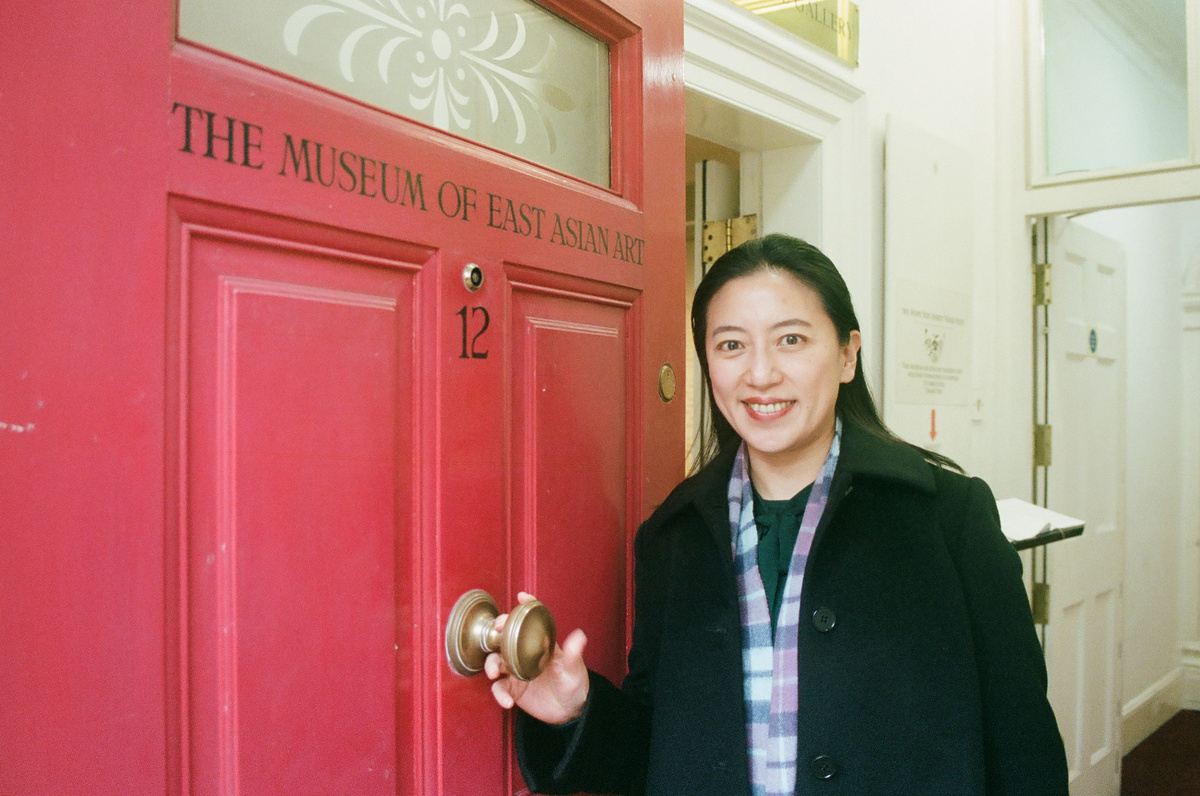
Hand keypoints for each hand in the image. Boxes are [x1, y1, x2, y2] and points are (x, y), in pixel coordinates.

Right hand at [485, 592, 589, 724]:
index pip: (532, 622)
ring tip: (494, 673)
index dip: (526, 607)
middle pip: (505, 638)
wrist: (570, 711)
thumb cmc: (574, 684)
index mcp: (540, 644)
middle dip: (497, 632)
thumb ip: (573, 654)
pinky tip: (507, 701)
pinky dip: (499, 695)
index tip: (522, 597)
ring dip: (491, 665)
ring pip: (495, 661)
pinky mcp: (513, 689)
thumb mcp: (574, 669)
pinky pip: (499, 688)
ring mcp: (517, 671)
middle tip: (497, 632)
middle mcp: (525, 655)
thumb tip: (579, 636)